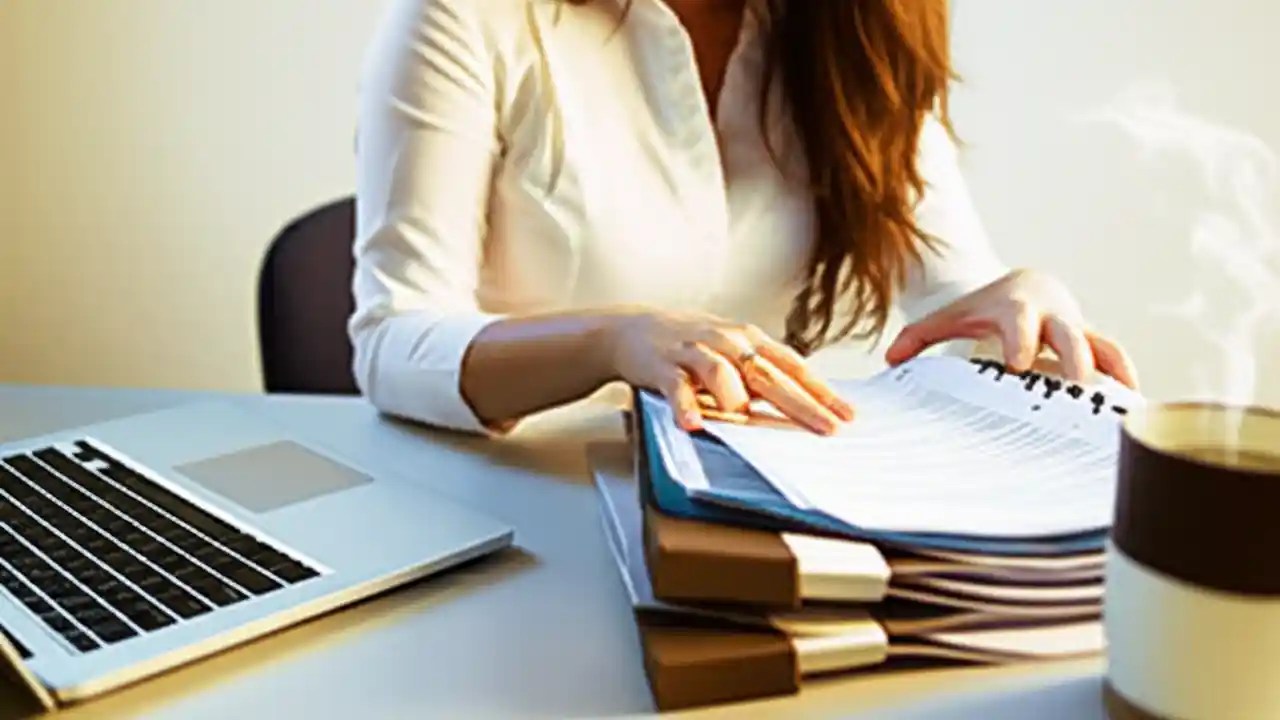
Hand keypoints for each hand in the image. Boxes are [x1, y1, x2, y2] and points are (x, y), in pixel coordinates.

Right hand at [606, 310, 853, 433]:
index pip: (792, 365)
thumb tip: (802, 405)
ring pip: (722, 374)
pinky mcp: (662, 364)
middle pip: (768, 373)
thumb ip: (761, 376)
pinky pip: (676, 387)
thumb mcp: (731, 353)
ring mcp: (694, 352)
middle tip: (825, 427)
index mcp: (749, 340)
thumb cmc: (689, 345)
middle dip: (800, 402)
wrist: (631, 330)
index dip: (820, 390)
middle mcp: (726, 342)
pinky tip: (693, 424)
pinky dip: (685, 405)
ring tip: (747, 420)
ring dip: (737, 399)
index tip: (846, 414)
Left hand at [885, 269, 1138, 387]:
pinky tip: (1133, 402)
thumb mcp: (952, 316)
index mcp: (1016, 309)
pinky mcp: (1092, 342)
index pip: (1019, 323)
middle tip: (1076, 381)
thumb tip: (889, 359)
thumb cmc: (986, 308)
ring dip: (1110, 368)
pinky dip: (1125, 375)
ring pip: (1101, 344)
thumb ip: (919, 336)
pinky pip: (1115, 355)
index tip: (1017, 365)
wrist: (1028, 285)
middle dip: (1073, 355)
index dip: (1020, 341)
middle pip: (1068, 333)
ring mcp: (1076, 329)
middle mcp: (1051, 318)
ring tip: (1120, 399)